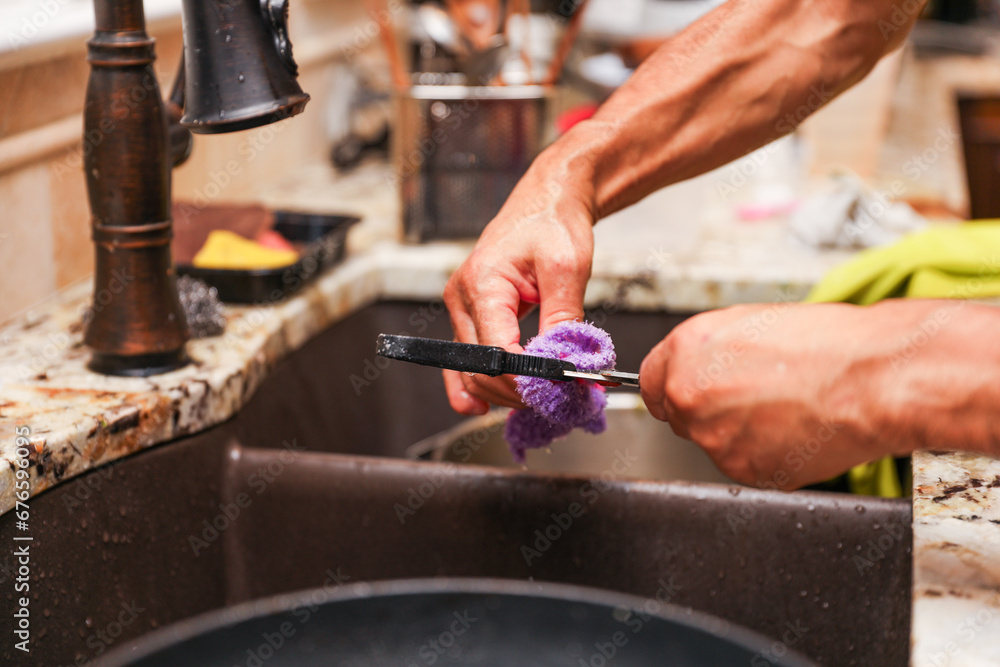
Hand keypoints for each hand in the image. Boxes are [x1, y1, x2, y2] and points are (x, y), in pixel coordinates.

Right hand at [442, 149, 596, 414]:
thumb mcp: (568, 268)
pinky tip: (480, 407)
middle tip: (557, 401)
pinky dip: (473, 384)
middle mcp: (463, 297)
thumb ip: (563, 318)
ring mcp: (462, 306)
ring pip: (468, 369)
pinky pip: (464, 358)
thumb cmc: (554, 224)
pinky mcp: (470, 313)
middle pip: (478, 367)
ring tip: (536, 403)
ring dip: (500, 392)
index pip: (496, 352)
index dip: (525, 380)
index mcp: (483, 282)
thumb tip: (565, 363)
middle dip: (516, 392)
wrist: (546, 201)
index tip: (559, 392)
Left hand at [640, 302, 906, 488]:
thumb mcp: (750, 324)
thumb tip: (692, 369)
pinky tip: (795, 431)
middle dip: (707, 410)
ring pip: (713, 443)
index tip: (689, 391)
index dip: (673, 387)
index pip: (648, 384)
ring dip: (738, 433)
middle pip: (679, 415)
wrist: (874, 377)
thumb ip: (707, 352)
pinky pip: (745, 466)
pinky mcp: (747, 472)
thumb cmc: (827, 343)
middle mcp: (691, 397)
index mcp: (686, 353)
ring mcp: (716, 440)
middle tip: (754, 397)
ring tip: (785, 409)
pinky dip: (765, 455)